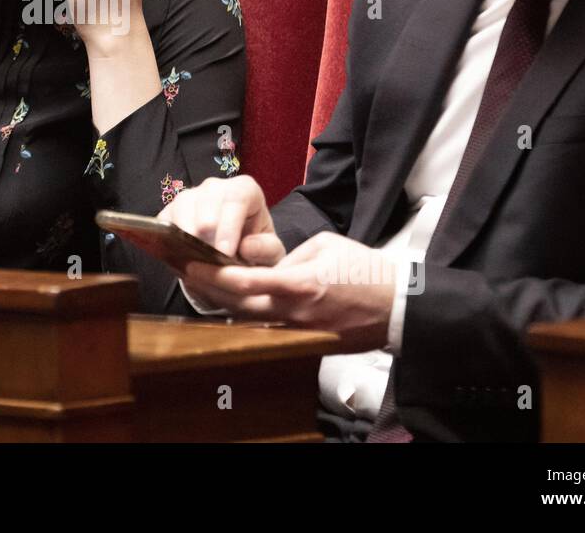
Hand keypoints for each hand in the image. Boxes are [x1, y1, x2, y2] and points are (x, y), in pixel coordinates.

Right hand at [157, 175, 286, 264]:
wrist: (237, 257)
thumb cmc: (256, 250)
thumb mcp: (271, 254)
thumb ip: (266, 249)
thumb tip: (246, 246)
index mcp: (245, 190)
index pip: (236, 198)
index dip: (228, 225)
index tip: (225, 252)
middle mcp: (216, 187)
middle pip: (206, 199)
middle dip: (205, 228)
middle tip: (207, 255)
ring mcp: (191, 197)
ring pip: (183, 205)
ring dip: (186, 231)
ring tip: (192, 255)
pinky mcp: (171, 211)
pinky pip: (164, 220)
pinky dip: (168, 236)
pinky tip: (177, 254)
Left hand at [182, 232, 400, 352]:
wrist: (398, 306)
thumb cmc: (365, 269)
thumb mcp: (324, 246)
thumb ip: (291, 256)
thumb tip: (271, 266)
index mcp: (298, 284)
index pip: (245, 282)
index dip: (215, 273)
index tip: (193, 262)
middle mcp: (293, 312)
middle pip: (237, 306)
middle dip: (209, 290)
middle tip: (186, 272)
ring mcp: (298, 330)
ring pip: (248, 320)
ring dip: (223, 304)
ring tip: (202, 285)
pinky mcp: (305, 339)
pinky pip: (267, 328)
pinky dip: (247, 316)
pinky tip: (232, 303)